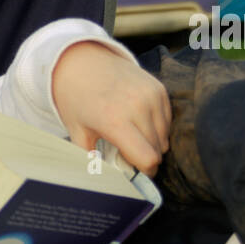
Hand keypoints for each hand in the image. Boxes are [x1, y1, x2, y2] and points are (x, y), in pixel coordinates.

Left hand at [51, 41, 171, 175]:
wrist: (82, 62)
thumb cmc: (77, 100)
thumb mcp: (77, 132)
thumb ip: (91, 159)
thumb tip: (103, 181)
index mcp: (115, 121)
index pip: (148, 158)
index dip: (144, 171)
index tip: (135, 171)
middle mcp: (138, 107)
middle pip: (158, 150)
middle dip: (145, 157)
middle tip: (127, 152)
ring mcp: (151, 96)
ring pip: (164, 136)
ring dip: (152, 142)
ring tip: (130, 135)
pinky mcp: (159, 88)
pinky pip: (167, 120)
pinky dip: (156, 126)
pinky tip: (137, 120)